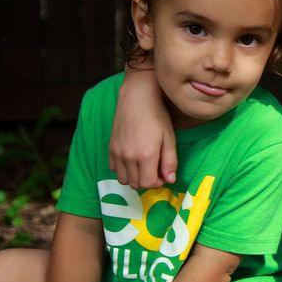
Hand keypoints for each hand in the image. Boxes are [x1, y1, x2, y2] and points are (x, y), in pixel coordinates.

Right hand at [109, 70, 176, 187]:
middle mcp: (128, 157)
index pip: (148, 184)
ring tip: (144, 166)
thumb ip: (170, 161)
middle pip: (135, 184)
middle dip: (147, 181)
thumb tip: (170, 180)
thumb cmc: (157, 116)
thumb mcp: (169, 138)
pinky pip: (113, 169)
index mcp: (146, 155)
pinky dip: (123, 170)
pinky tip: (132, 159)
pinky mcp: (110, 148)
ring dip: (134, 177)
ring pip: (123, 179)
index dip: (158, 182)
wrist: (137, 98)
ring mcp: (117, 153)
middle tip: (156, 169)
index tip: (163, 174)